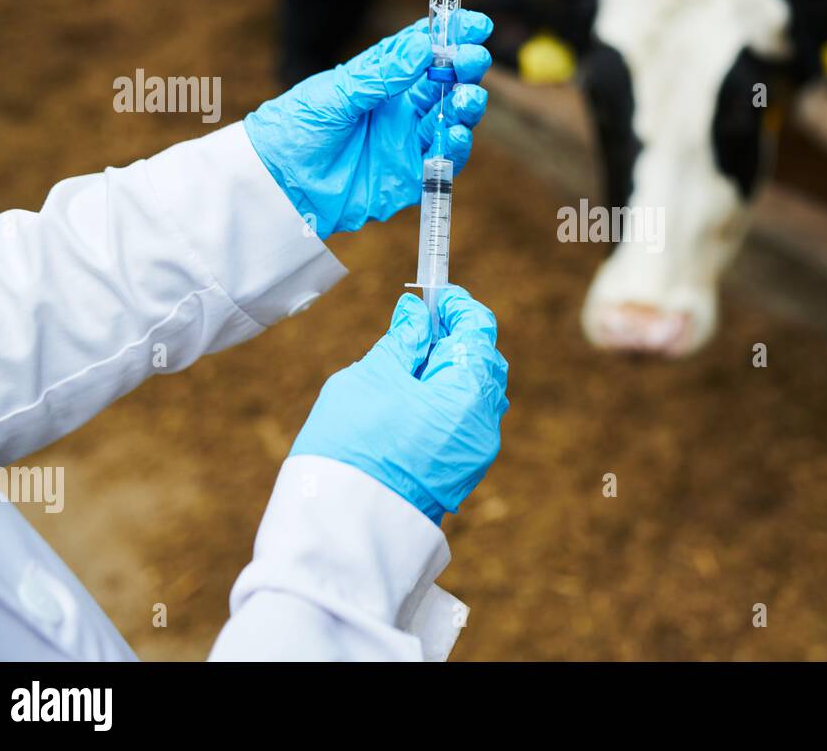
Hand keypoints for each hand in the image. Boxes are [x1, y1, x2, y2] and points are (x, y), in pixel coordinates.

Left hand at [245, 13, 492, 238]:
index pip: (424, 51)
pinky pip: (443, 159)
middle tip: (473, 59)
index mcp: (382, 78)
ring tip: (467, 98)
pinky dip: (455, 146)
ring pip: (451, 117)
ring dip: (465, 105)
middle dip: (465, 68)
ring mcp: (407, 140)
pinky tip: (456, 133)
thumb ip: (382, 74)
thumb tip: (422, 45)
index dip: (451, 36)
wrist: (278, 182)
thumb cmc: (298, 128)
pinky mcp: (411, 175)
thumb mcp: (337, 94)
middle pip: (445, 82)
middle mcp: (400, 107)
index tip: (476, 24)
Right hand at [289, 287, 509, 522]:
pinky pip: (458, 422)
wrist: (343, 530)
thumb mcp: (373, 377)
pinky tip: (404, 400)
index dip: (456, 307)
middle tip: (412, 328)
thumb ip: (401, 342)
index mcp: (471, 391)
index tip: (432, 296)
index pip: (479, 330)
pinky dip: (440, 402)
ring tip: (400, 366)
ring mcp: (473, 453)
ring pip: (469, 395)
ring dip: (444, 372)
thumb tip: (417, 315)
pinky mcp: (456, 473)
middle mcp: (484, 423)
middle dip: (451, 340)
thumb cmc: (353, 444)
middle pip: (480, 363)